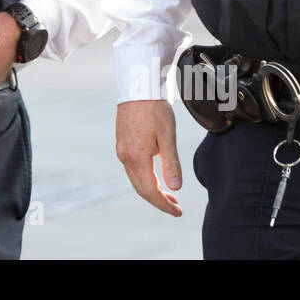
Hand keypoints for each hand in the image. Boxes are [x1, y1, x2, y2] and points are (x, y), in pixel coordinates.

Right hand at [116, 99, 182, 216]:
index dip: (163, 205)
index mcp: (137, 157)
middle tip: (175, 206)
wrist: (138, 87)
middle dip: (158, 200)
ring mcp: (122, 149)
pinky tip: (155, 175)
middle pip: (140, 188)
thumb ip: (171, 163)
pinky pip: (132, 168)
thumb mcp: (168, 136)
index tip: (178, 212)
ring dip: (152, 190)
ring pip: (136, 179)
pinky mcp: (122, 142)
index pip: (150, 191)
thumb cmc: (154, 109)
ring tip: (169, 194)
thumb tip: (176, 188)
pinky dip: (145, 178)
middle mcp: (126, 156)